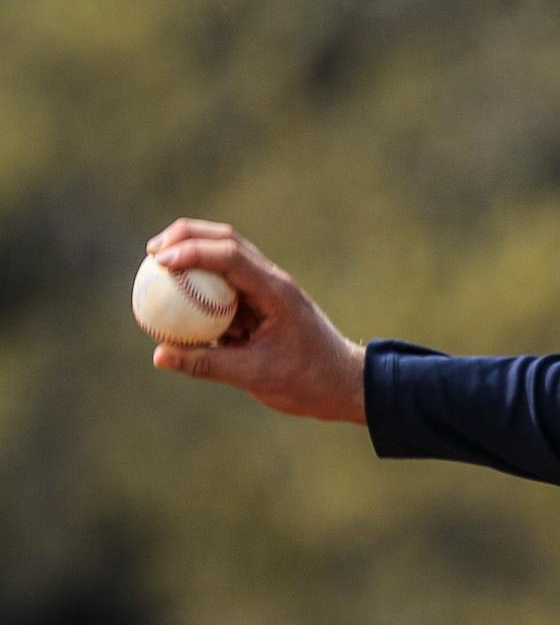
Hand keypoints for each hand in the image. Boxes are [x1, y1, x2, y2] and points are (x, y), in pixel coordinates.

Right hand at [145, 219, 366, 423]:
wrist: (344, 385)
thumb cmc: (308, 380)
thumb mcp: (255, 376)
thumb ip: (207, 364)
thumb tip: (159, 354)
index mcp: (276, 292)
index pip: (231, 256)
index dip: (192, 252)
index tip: (159, 262)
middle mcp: (272, 282)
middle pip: (226, 242)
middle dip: (186, 238)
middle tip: (151, 253)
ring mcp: (269, 290)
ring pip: (226, 259)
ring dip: (194, 258)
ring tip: (156, 270)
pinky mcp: (263, 303)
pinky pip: (227, 287)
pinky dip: (203, 288)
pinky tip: (178, 302)